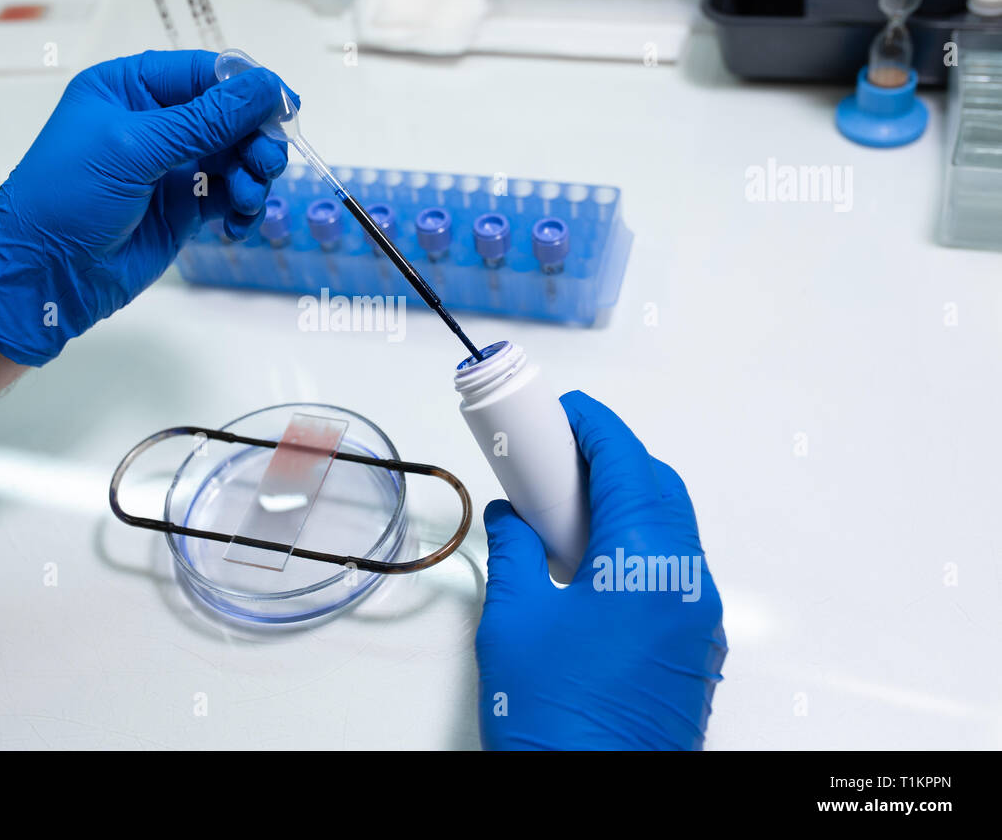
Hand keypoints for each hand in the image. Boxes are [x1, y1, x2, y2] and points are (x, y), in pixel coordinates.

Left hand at [0, 49, 292, 364]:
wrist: (41, 275)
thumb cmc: (66, 197)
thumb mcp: (134, 148)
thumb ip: (206, 120)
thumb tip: (268, 88)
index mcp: (129, 87)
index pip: (203, 73)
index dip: (248, 88)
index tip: (286, 107)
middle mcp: (153, 122)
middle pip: (229, 115)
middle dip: (254, 138)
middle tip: (267, 164)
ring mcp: (170, 166)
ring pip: (236, 157)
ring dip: (252, 175)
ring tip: (246, 200)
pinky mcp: (182, 208)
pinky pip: (230, 195)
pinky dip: (243, 207)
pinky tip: (237, 223)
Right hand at [476, 390, 726, 749]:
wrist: (599, 803)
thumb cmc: (556, 719)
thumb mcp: (514, 621)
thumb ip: (514, 554)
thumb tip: (513, 520)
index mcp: (646, 563)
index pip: (627, 462)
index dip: (593, 426)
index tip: (562, 411)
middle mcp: (687, 584)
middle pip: (658, 488)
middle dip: (610, 460)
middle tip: (556, 458)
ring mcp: (699, 619)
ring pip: (670, 529)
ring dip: (625, 503)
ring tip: (565, 510)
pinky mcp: (695, 649)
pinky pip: (673, 571)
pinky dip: (637, 545)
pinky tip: (590, 562)